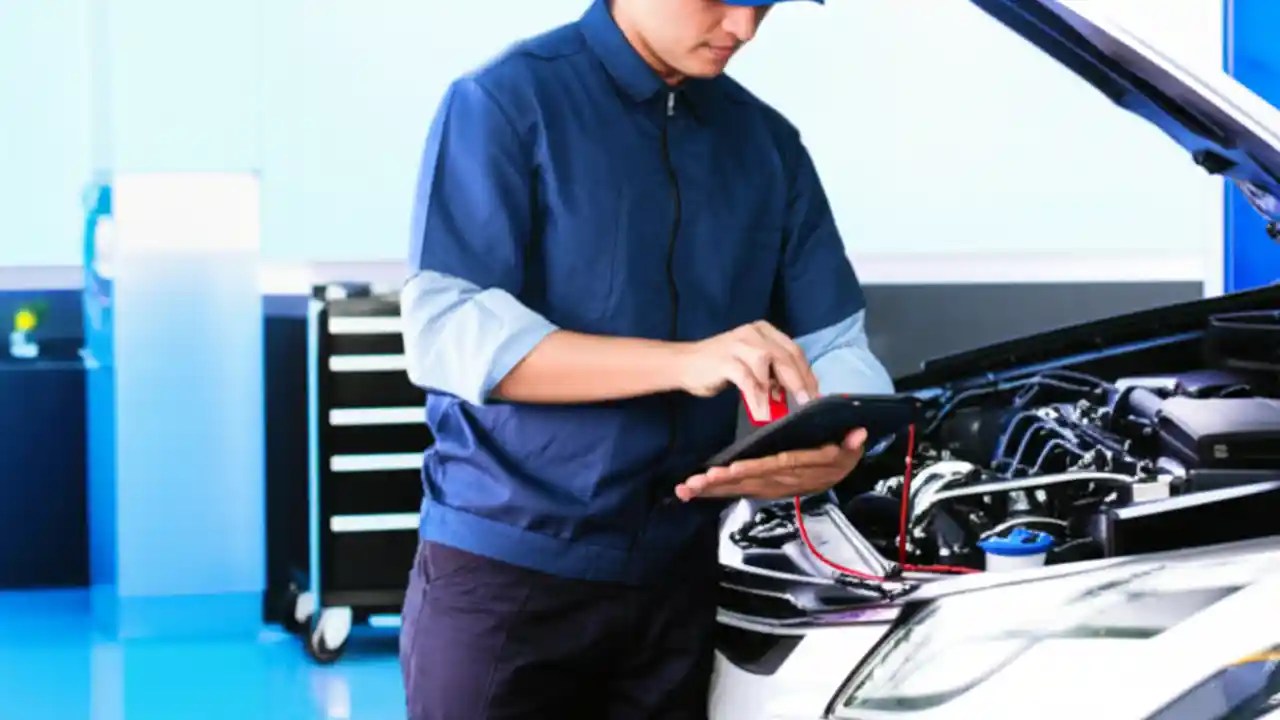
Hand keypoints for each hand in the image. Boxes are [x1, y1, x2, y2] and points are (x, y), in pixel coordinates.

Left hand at [674, 427, 867, 501]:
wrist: (835, 474)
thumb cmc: (838, 456)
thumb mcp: (849, 450)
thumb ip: (850, 444)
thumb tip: (857, 434)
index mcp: (798, 468)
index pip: (771, 469)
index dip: (750, 470)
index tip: (727, 470)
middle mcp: (780, 481)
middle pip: (746, 482)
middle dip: (719, 484)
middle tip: (694, 483)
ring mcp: (768, 486)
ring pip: (737, 488)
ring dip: (710, 490)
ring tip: (686, 489)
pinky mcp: (760, 485)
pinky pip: (734, 489)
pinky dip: (712, 491)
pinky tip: (691, 490)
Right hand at [676, 320, 817, 420]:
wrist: (684, 363)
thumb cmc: (720, 366)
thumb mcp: (752, 365)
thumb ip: (773, 373)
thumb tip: (795, 391)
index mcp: (764, 331)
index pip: (793, 350)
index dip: (806, 373)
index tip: (815, 393)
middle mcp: (753, 333)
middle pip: (785, 356)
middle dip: (799, 381)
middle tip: (807, 402)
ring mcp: (738, 344)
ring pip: (768, 362)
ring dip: (778, 386)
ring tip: (784, 407)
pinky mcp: (724, 360)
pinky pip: (747, 379)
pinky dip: (757, 397)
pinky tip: (761, 412)